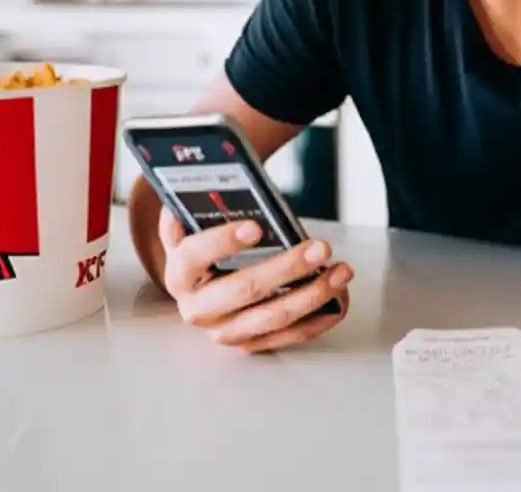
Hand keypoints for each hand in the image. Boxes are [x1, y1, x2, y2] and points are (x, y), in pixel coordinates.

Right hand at [158, 210, 351, 352]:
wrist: (202, 284)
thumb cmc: (206, 247)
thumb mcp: (195, 224)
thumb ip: (200, 204)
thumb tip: (218, 177)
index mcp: (179, 273)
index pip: (195, 256)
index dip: (222, 241)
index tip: (254, 226)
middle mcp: (197, 308)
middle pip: (243, 290)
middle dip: (286, 268)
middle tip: (320, 247)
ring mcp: (224, 331)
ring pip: (273, 316)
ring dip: (313, 294)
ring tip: (341, 271)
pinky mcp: (251, 343)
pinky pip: (289, 335)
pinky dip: (318, 317)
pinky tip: (339, 297)